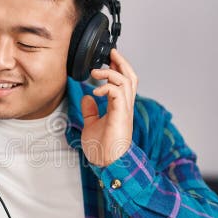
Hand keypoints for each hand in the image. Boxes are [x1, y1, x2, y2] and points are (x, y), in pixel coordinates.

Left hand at [80, 49, 137, 166]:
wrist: (108, 163)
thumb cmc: (102, 149)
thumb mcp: (91, 125)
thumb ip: (90, 111)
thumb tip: (87, 98)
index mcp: (120, 108)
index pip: (124, 82)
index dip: (119, 68)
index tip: (109, 58)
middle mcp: (125, 107)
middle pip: (130, 77)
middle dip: (122, 63)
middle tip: (110, 53)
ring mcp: (125, 111)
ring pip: (126, 82)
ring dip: (110, 73)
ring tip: (95, 72)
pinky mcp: (121, 116)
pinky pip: (118, 94)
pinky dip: (107, 88)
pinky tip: (95, 91)